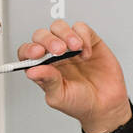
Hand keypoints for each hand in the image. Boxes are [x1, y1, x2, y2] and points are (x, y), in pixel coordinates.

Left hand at [16, 20, 131, 132]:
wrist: (106, 105)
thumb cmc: (80, 103)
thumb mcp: (60, 97)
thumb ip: (47, 81)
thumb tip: (32, 71)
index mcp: (43, 67)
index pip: (27, 52)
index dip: (29, 50)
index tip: (37, 53)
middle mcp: (53, 55)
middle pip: (41, 36)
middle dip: (48, 40)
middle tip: (59, 51)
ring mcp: (69, 46)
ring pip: (59, 27)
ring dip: (65, 34)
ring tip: (75, 48)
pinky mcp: (88, 41)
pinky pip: (81, 28)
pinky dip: (83, 36)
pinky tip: (86, 53)